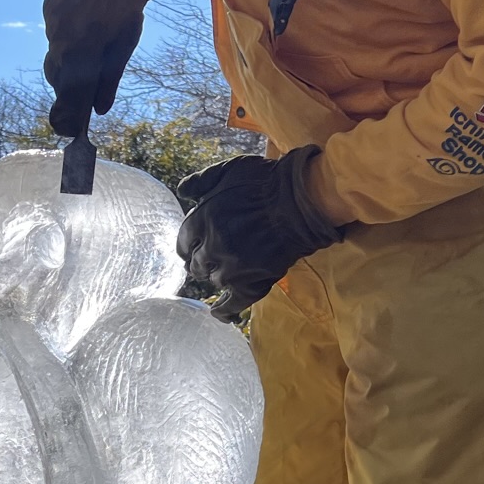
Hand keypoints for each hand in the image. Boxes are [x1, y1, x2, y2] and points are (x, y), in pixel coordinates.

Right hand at [42, 0, 159, 135]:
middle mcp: (62, 38)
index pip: (71, 93)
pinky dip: (64, 37)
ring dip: (67, 61)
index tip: (67, 131)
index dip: (68, 114)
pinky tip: (80, 27)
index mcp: (84, 50)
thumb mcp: (124, 46)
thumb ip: (109, 79)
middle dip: (67, 88)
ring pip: (54, 53)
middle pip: (57, 76)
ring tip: (86, 52)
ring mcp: (52, 21)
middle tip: (79, 97)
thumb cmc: (126, 8)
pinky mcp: (49, 8)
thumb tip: (99, 110)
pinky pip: (54, 32)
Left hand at [176, 147, 343, 320]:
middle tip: (211, 258)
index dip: (190, 244)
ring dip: (217, 276)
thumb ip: (201, 182)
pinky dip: (224, 311)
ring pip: (213, 281)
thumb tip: (182, 192)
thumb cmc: (266, 181)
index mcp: (202, 220)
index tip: (195, 245)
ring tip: (225, 271)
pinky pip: (232, 304)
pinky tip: (219, 314)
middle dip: (201, 261)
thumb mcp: (229, 169)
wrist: (301, 202)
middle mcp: (212, 247)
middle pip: (196, 264)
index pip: (184, 242)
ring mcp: (231, 269)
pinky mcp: (252, 284)